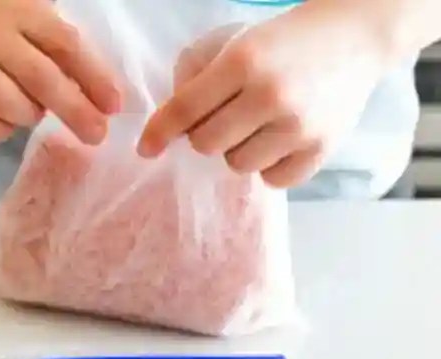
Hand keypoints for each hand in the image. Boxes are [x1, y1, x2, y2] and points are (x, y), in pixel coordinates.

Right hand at [0, 0, 121, 144]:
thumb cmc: (24, 40)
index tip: (113, 106)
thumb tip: (106, 106)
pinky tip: (8, 122)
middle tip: (96, 135)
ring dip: (30, 115)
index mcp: (26, 16)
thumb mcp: (49, 35)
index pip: (65, 45)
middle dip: (72, 109)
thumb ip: (75, 61)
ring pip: (6, 103)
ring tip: (37, 113)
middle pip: (38, 76)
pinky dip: (1, 132)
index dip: (93, 77)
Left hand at [138, 1, 392, 188]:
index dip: (159, 132)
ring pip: (237, 165)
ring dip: (238, 150)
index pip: (185, 109)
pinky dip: (269, 166)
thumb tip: (169, 127)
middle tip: (224, 120)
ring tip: (257, 127)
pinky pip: (272, 180)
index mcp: (242, 62)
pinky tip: (279, 141)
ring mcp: (298, 126)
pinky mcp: (321, 149)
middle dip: (205, 136)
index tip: (146, 148)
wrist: (354, 37)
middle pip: (206, 144)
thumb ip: (198, 80)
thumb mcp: (235, 44)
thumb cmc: (283, 43)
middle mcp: (270, 95)